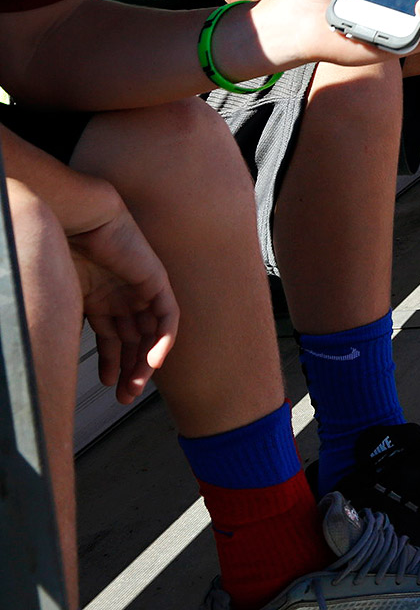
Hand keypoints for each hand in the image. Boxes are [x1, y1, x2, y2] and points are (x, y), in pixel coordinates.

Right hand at [70, 205, 176, 404]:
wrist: (78, 220)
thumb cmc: (62, 252)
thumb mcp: (66, 300)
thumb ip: (72, 325)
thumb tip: (55, 358)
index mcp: (101, 300)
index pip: (114, 339)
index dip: (111, 364)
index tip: (107, 386)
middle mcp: (123, 296)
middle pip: (134, 340)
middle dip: (130, 371)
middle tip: (124, 397)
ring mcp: (140, 289)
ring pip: (151, 334)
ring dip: (145, 363)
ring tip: (135, 388)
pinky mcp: (156, 281)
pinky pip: (167, 316)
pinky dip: (163, 340)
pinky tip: (153, 362)